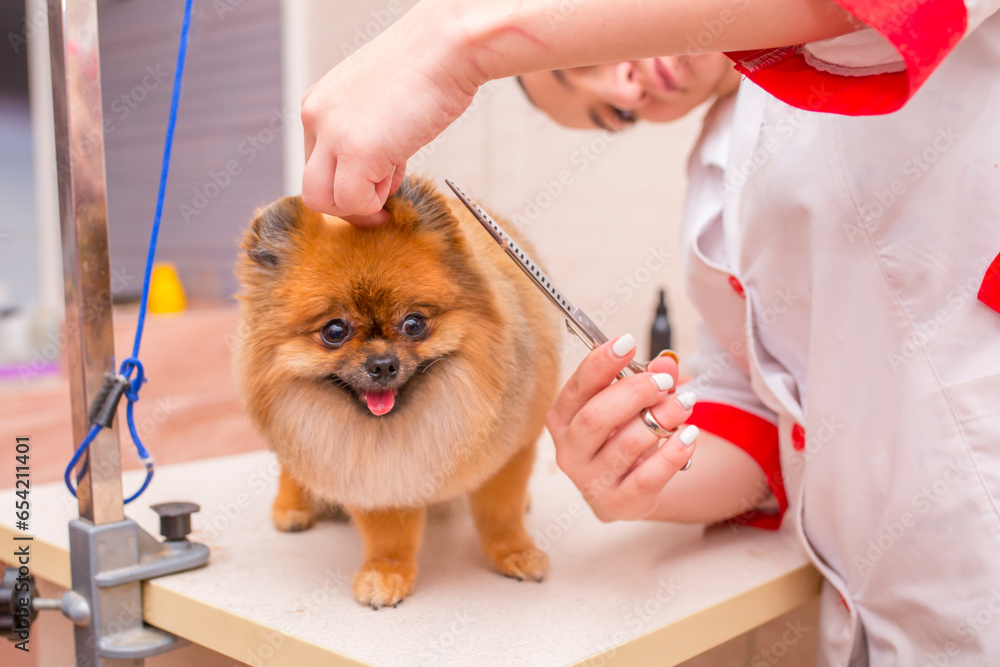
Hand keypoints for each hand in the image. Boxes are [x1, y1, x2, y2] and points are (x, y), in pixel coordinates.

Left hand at [300, 4, 480, 223]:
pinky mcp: (355, 151)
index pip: (317, 164)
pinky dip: (376, 203)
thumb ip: (367, 134)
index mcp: (319, 104)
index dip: (349, 177)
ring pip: (322, 200)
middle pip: (313, 187)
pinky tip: (396, 175)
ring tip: (390, 180)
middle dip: (349, 199)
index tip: (380, 173)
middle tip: (381, 192)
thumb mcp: (381, 103)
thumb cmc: (427, 70)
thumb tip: (375, 171)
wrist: (448, 48)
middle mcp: (316, 117)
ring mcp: (332, 134)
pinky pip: (353, 202)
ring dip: (359, 204)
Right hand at [546, 335, 697, 521]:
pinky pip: (648, 477)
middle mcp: (569, 451)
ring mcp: (590, 481)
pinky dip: (672, 454)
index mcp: (562, 419)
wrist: (625, 489)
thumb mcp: (630, 404)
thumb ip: (646, 379)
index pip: (577, 387)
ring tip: (685, 403)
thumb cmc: (620, 435)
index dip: (600, 363)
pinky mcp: (618, 503)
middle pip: (596, 417)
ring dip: (660, 420)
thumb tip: (666, 363)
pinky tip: (690, 436)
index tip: (627, 341)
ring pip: (625, 445)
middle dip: (633, 393)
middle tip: (663, 381)